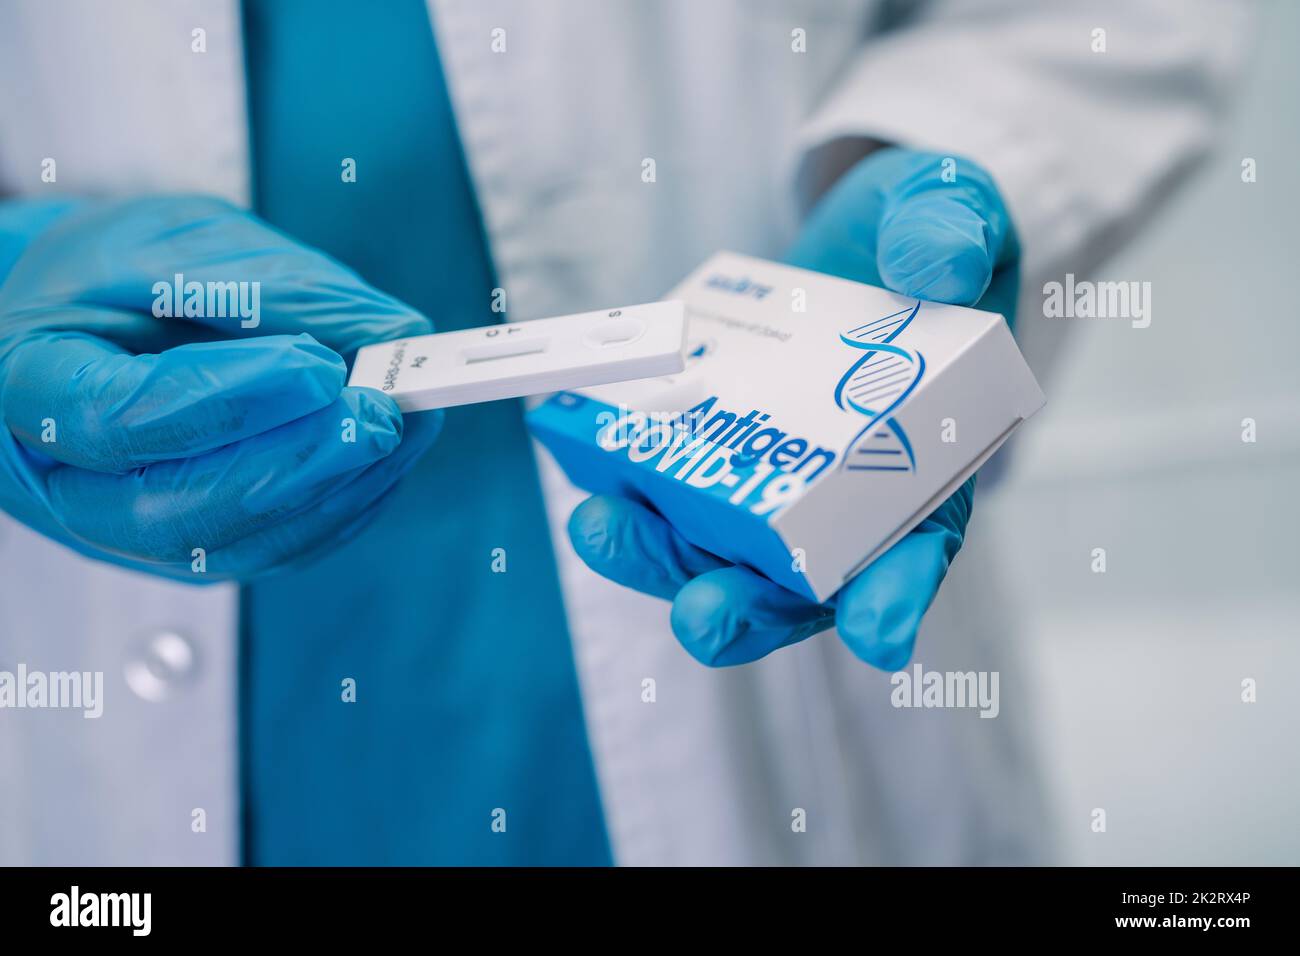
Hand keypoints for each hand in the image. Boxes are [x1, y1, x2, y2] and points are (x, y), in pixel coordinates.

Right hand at [0, 196, 439, 581]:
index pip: (120, 420)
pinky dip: (341, 507)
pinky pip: (274, 549)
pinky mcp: (194, 547)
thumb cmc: (103, 281)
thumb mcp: (170, 245)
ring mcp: (131, 530)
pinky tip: (386, 457)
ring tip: (402, 427)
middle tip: (378, 414)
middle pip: (183, 510)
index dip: (227, 400)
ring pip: (239, 545)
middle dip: (299, 465)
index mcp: (30, 390)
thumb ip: (274, 287)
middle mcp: (72, 485)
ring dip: (337, 492)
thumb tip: (391, 334)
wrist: (73, 325)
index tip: (316, 367)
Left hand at [567, 147, 1018, 668]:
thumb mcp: (949, 214)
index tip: (876, 634)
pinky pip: (661, 494)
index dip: (899, 595)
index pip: (919, 549)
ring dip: (657, 558)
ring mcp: (766, 487)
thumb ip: (952, 233)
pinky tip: (582, 472)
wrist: (849, 239)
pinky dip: (622, 493)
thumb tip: (938, 264)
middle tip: (702, 615)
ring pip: (713, 555)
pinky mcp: (708, 457)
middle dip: (748, 609)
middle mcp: (839, 501)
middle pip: (796, 586)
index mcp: (925, 466)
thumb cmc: (918, 242)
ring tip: (600, 526)